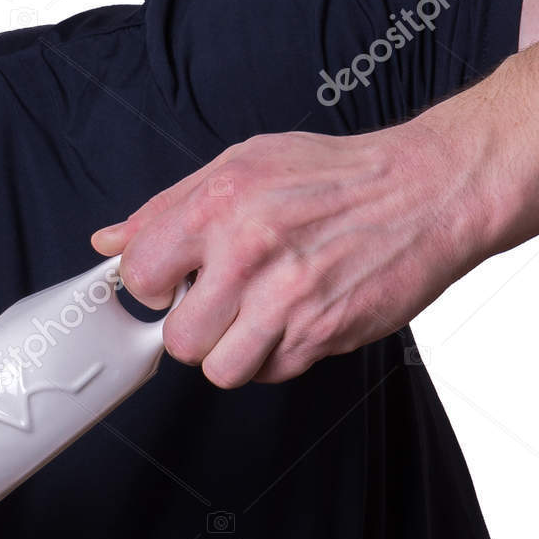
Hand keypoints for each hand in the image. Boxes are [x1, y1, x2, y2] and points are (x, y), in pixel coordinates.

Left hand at [90, 120, 490, 387]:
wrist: (429, 189)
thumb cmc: (336, 176)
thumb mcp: (242, 165)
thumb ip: (167, 208)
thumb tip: (110, 243)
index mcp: (219, 203)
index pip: (140, 275)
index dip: (154, 286)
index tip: (176, 282)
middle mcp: (248, 250)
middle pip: (178, 338)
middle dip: (195, 328)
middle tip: (223, 303)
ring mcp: (287, 298)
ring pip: (220, 369)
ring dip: (233, 351)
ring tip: (258, 316)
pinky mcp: (323, 333)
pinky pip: (271, 373)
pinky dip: (278, 355)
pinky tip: (296, 318)